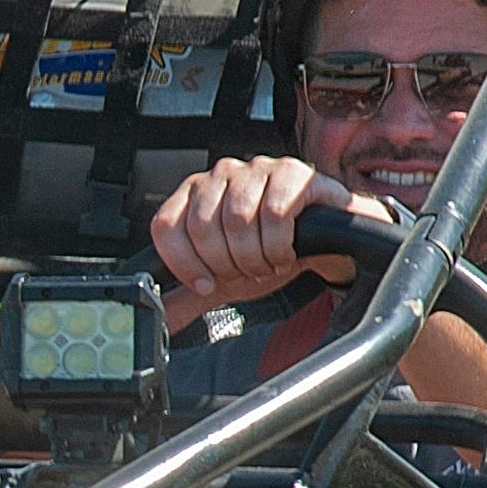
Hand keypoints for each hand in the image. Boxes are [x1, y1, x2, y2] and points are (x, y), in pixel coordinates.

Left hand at [144, 155, 371, 316]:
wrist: (326, 241)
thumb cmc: (271, 250)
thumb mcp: (225, 277)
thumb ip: (188, 296)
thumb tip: (160, 318)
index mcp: (195, 194)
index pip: (167, 225)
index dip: (183, 263)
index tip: (205, 284)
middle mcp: (221, 175)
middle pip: (202, 226)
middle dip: (225, 264)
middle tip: (246, 273)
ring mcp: (257, 169)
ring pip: (237, 220)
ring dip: (255, 257)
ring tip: (267, 264)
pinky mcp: (294, 173)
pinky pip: (275, 213)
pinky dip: (280, 246)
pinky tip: (286, 254)